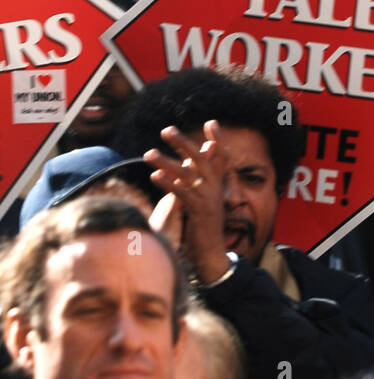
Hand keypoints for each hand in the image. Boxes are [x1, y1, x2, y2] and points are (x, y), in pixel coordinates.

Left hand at [144, 120, 228, 284]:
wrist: (211, 255)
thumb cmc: (202, 228)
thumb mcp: (203, 202)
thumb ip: (198, 182)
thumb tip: (193, 166)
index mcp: (217, 185)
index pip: (220, 157)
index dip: (217, 140)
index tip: (211, 123)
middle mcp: (216, 189)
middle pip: (202, 159)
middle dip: (184, 143)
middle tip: (167, 130)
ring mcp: (209, 200)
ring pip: (187, 174)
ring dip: (167, 162)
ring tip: (148, 153)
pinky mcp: (199, 212)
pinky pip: (182, 193)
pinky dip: (169, 183)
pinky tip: (155, 175)